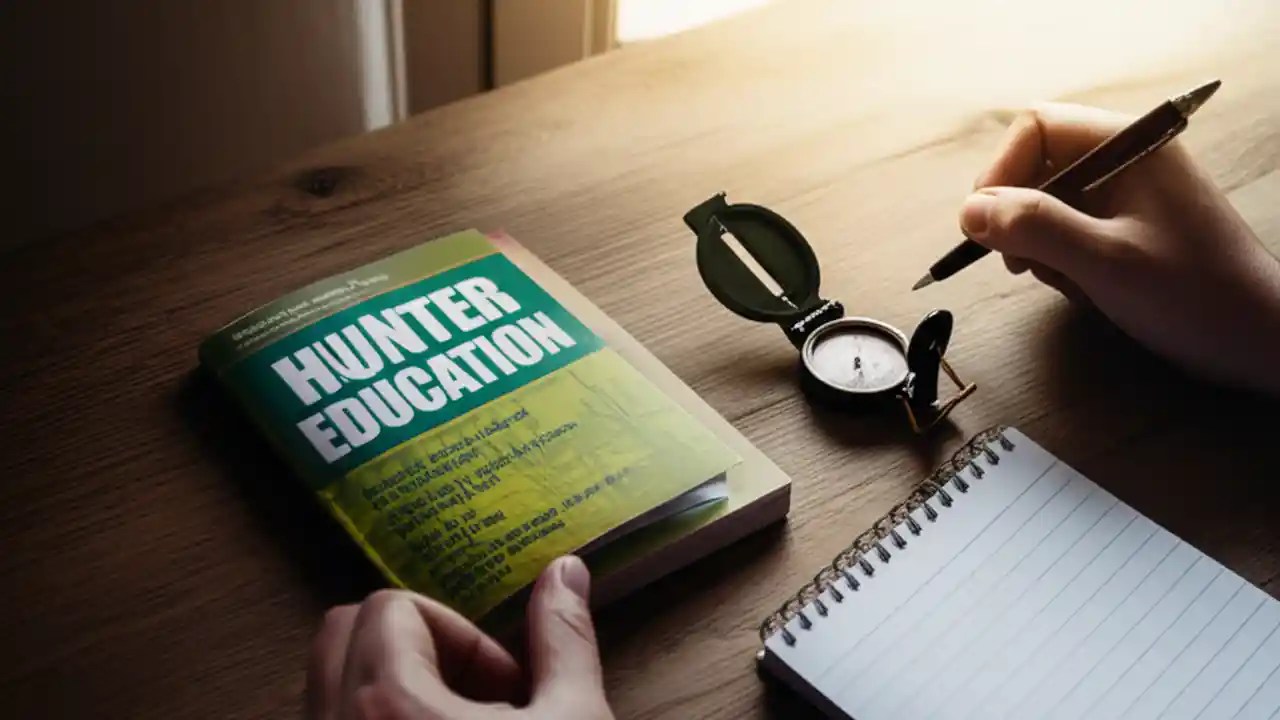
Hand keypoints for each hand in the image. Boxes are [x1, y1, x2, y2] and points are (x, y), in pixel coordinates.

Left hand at [306, 555, 613, 719]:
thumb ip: (563, 640)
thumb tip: (566, 573)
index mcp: (388, 702)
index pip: (393, 607)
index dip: (460, 632)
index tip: (507, 683)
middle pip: (341, 631)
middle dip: (412, 645)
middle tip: (474, 691)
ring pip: (327, 684)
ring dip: (390, 682)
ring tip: (457, 718)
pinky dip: (373, 718)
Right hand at [960, 102, 1279, 395]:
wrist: (1255, 341)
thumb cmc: (1191, 295)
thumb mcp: (1104, 261)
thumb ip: (1034, 228)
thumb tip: (967, 211)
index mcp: (1128, 144)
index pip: (1036, 126)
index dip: (1000, 171)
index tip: (985, 224)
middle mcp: (1124, 158)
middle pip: (1035, 166)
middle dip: (1018, 217)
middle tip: (1024, 263)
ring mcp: (1125, 194)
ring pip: (1043, 204)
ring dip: (1038, 246)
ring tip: (1070, 281)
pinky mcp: (1124, 227)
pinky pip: (1065, 231)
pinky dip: (1059, 261)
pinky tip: (1085, 288)